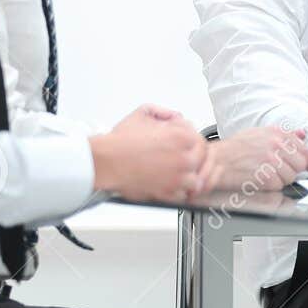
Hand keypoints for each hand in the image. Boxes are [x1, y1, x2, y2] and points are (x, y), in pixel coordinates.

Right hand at [90, 107, 207, 203]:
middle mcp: (183, 158)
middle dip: (194, 159)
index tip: (186, 146)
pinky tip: (171, 186)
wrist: (104, 161)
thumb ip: (163, 112)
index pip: (200, 140)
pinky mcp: (168, 193)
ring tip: (179, 175)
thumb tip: (176, 117)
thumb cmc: (119, 141)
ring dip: (190, 178)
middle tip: (183, 161)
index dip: (191, 143)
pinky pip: (184, 195)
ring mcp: (177, 177)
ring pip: (198, 180)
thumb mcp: (142, 113)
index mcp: (181, 137)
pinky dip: (179, 192)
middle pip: (203, 160)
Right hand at [195, 125, 307, 194]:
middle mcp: (276, 145)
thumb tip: (302, 134)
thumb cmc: (234, 149)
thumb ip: (283, 135)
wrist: (215, 161)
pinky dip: (270, 186)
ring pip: (290, 177)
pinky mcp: (265, 176)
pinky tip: (259, 180)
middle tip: (279, 172)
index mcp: (277, 133)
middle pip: (300, 164)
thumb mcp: (259, 134)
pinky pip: (278, 186)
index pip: (303, 149)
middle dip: (292, 171)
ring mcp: (271, 160)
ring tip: (264, 174)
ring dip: (280, 179)